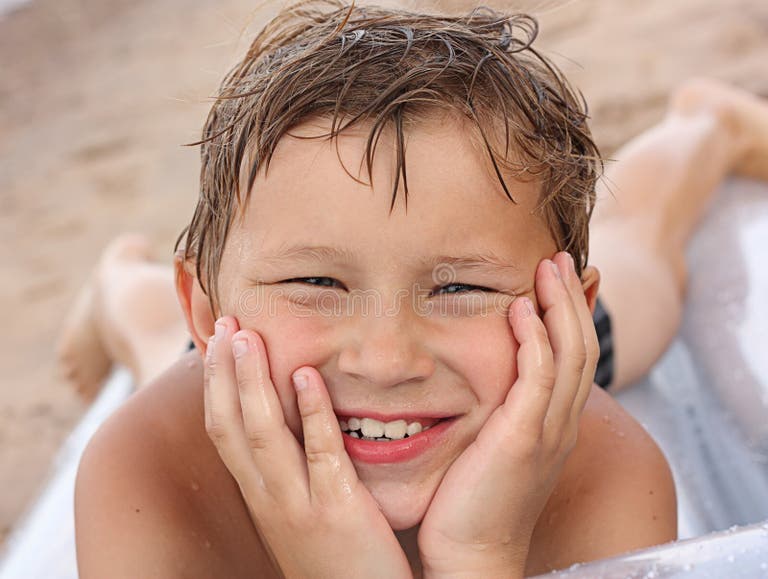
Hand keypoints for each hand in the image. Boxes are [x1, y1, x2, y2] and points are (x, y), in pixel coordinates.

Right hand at [203, 317, 412, 578]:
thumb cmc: (339, 560)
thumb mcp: (301, 515)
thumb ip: (293, 473)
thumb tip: (293, 426)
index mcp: (260, 497)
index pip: (223, 432)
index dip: (215, 385)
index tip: (216, 342)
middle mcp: (268, 500)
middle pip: (230, 426)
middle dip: (222, 373)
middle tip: (223, 322)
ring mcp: (298, 506)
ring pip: (261, 435)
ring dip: (249, 382)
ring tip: (245, 336)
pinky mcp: (337, 512)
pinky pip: (320, 453)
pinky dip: (311, 412)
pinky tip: (306, 376)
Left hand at [417, 252, 599, 578]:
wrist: (471, 550)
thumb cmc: (473, 499)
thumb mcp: (496, 445)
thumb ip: (503, 407)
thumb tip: (492, 377)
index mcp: (555, 424)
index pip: (575, 358)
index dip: (574, 315)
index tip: (562, 278)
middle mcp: (561, 424)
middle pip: (582, 347)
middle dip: (573, 299)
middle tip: (560, 258)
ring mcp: (548, 431)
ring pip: (569, 354)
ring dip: (560, 306)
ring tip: (548, 267)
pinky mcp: (523, 438)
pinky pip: (538, 376)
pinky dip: (535, 338)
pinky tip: (520, 309)